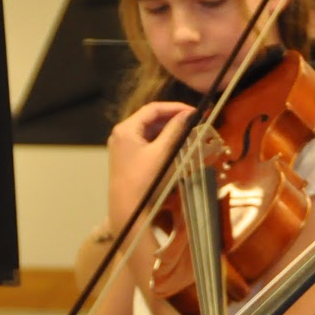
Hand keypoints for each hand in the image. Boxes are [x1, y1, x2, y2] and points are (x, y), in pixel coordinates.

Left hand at [107, 100, 195, 231]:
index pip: (153, 109)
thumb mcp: (162, 152)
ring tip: (186, 131)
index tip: (193, 112)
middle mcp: (121, 133)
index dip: (175, 107)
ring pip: (149, 129)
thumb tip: (188, 114)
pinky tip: (174, 143)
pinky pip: (146, 140)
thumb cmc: (143, 180)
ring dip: (167, 129)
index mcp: (126, 129)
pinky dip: (160, 139)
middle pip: (150, 118)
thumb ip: (175, 130)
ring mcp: (123, 144)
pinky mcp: (127, 155)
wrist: (127, 206)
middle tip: (192, 120)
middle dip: (172, 118)